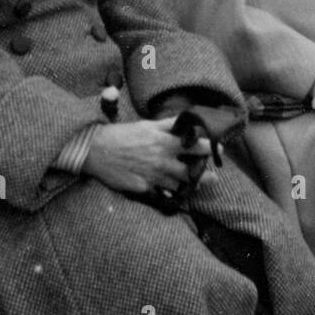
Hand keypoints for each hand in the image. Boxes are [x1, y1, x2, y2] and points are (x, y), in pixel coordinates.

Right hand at [85, 117, 211, 195]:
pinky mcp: (143, 188)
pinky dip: (169, 194)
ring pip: (179, 186)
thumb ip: (167, 125)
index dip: (209, 148)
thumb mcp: (146, 125)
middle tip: (212, 176)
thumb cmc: (121, 134)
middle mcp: (162, 160)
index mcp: (164, 142)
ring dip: (187, 185)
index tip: (218, 149)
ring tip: (193, 185)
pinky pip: (162, 194)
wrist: (96, 149)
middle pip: (191, 172)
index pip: (195, 146)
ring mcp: (153, 176)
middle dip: (205, 175)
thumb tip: (184, 120)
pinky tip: (173, 194)